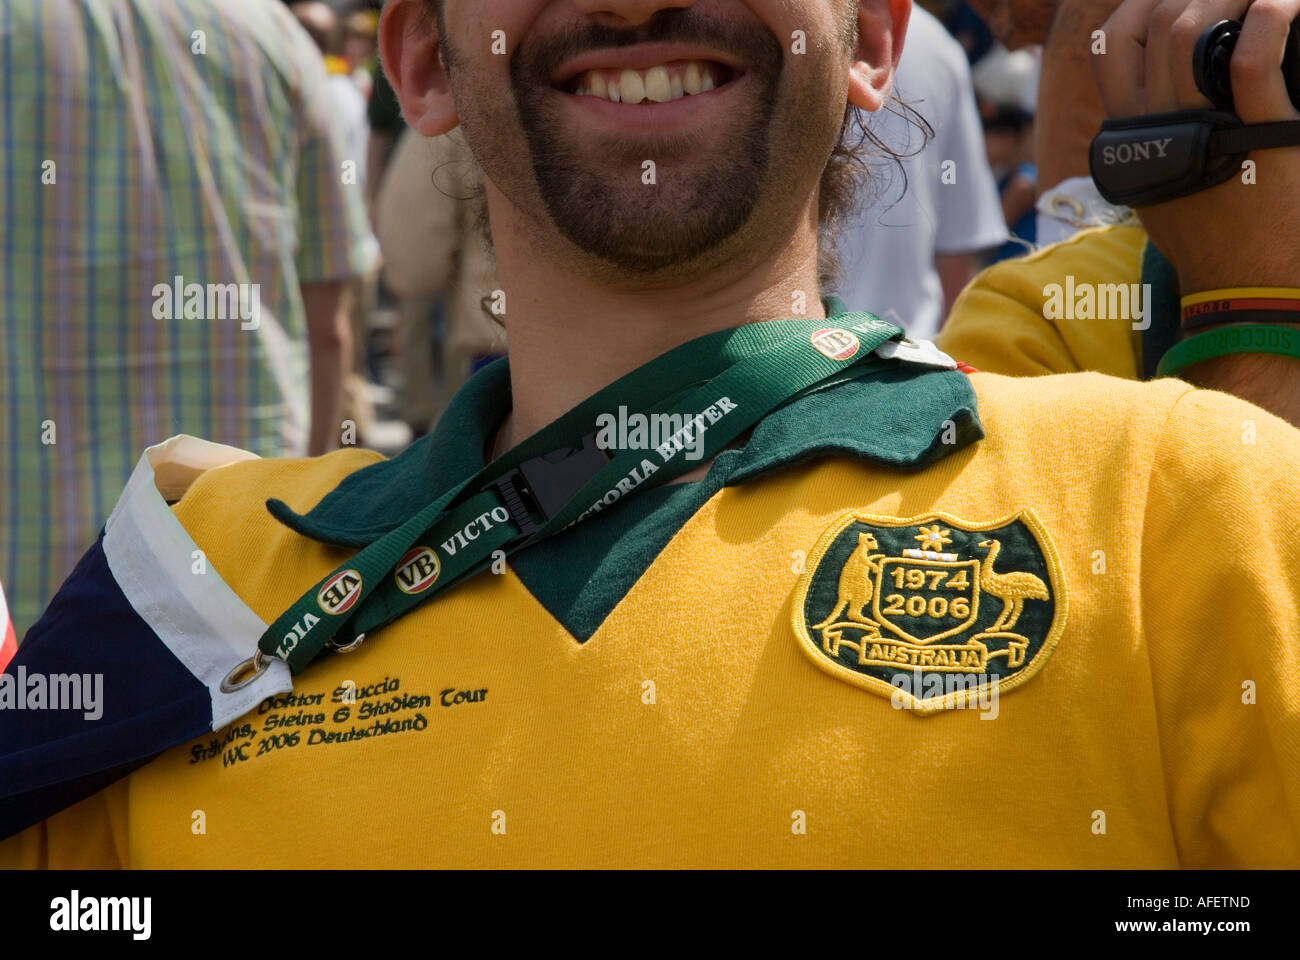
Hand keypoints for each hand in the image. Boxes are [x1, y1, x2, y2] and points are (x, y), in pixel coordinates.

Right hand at [1094, 0, 1299, 290]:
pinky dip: (1270, 16)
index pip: (1107, 46)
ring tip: (1266, 1)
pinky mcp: (1257, 133)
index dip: (1136, 5)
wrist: (1245, 290)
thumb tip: (1158, 96)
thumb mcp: (1159, 189)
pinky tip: (1284, 7)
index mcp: (1127, 136)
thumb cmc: (1211, 240)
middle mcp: (1153, 128)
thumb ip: (1150, 142)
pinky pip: (1251, 57)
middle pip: (1152, 24)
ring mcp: (1200, 129)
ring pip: (1188, 28)